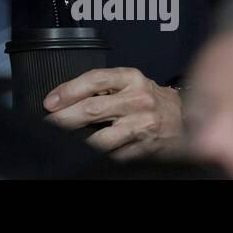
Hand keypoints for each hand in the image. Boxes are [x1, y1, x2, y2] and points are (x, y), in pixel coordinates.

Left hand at [44, 67, 183, 159]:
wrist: (184, 118)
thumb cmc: (149, 99)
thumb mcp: (130, 83)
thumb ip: (103, 87)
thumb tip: (65, 99)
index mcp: (131, 79)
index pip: (94, 80)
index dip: (68, 90)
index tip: (50, 102)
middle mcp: (138, 100)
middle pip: (92, 108)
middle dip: (64, 117)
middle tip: (48, 122)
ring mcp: (142, 126)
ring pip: (101, 137)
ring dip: (77, 140)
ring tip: (62, 139)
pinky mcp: (144, 149)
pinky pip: (114, 154)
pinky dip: (96, 154)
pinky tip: (85, 151)